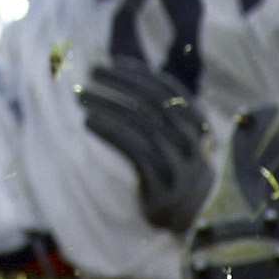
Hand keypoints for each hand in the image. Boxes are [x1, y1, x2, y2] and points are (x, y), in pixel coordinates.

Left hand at [76, 58, 213, 233]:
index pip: (168, 89)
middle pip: (152, 102)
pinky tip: (88, 121)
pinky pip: (134, 150)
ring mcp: (180, 165)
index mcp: (198, 124)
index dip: (139, 72)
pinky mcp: (163, 186)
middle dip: (120, 82)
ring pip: (140, 124)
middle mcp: (193, 142)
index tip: (111, 62)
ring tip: (80, 96)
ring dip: (107, 104)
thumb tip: (121, 68)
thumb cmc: (175, 162)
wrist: (192, 216)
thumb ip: (159, 106)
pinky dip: (109, 131)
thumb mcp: (177, 133)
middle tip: (91, 71)